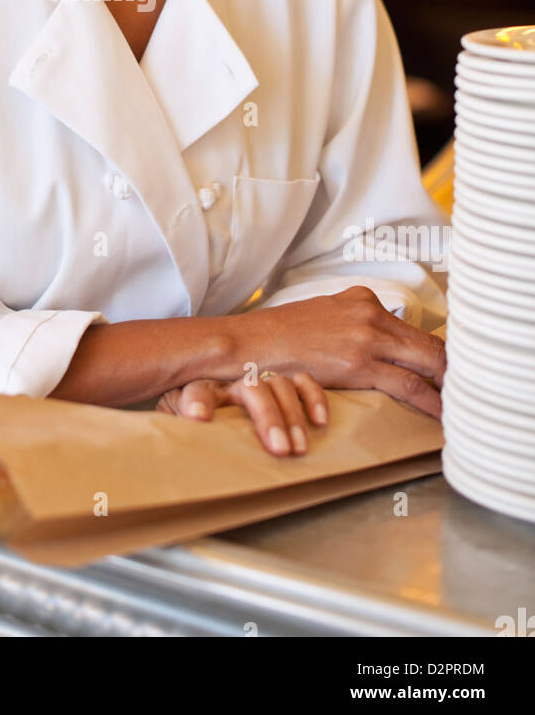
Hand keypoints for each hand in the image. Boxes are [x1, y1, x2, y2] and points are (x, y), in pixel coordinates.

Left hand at [156, 370, 327, 455]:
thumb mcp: (175, 426)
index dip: (196, 401)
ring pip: (279, 384)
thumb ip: (172, 433)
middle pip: (251, 387)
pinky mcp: (280, 384)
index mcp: (200, 390)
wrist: (202, 400)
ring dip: (292, 415)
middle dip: (267, 416)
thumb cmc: (191, 419)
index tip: (198, 417)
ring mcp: (258, 380)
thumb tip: (162, 453)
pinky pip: (301, 381)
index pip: (196, 391)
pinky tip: (319, 421)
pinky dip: (313, 397)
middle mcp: (231, 382)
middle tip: (279, 449)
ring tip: (298, 448)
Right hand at [226, 285, 445, 420]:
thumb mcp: (320, 318)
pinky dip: (433, 402)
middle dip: (452, 368)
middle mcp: (369, 312)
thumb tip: (371, 346)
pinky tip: (443, 415)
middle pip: (429, 342)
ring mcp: (366, 337)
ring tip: (462, 406)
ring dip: (449, 386)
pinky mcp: (359, 363)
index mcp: (360, 299)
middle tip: (467, 389)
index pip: (410, 328)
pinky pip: (410, 385)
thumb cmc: (277, 338)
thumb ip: (349, 325)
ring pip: (428, 362)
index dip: (434, 352)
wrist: (248, 343)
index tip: (446, 369)